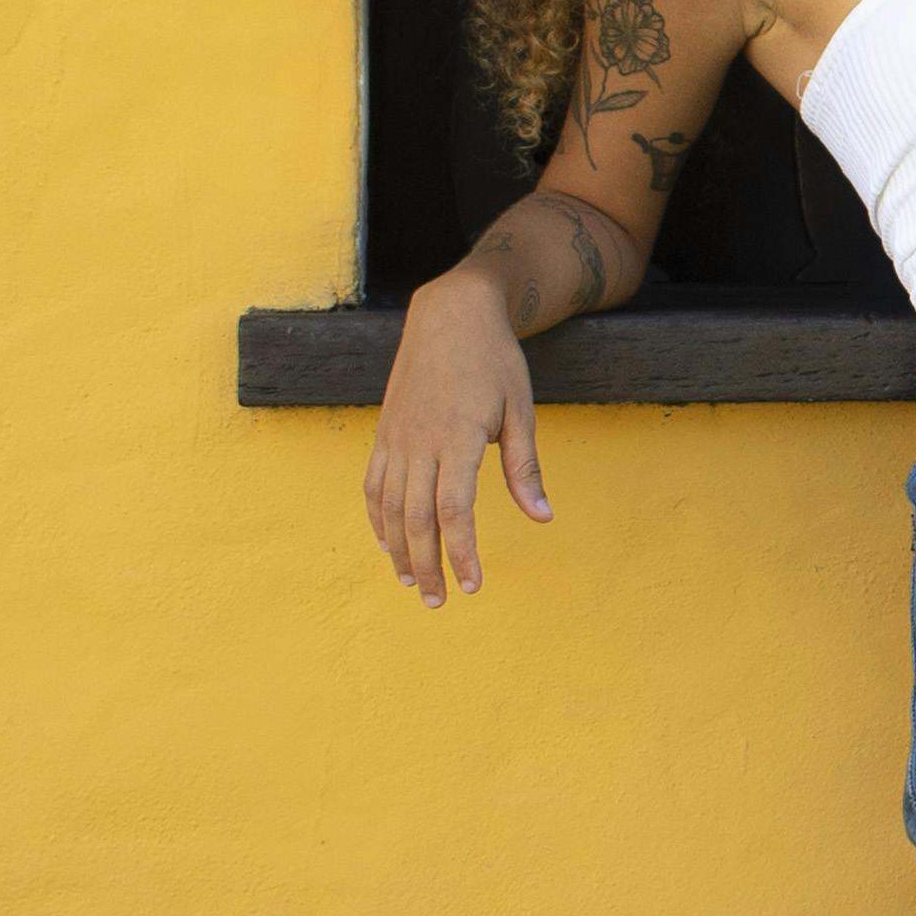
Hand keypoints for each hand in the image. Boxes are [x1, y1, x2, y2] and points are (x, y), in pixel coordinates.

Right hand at [366, 271, 548, 607]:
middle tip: (439, 601)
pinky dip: (379, 519)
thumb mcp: (520, 410)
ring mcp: (397, 438)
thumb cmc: (494, 361)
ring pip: (389, 507)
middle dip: (427, 565)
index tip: (472, 584)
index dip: (461, 553)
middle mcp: (420, 442)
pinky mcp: (385, 432)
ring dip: (399, 550)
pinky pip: (373, 485)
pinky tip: (390, 543)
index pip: (454, 511)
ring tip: (412, 582)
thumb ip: (525, 468)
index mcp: (458, 439)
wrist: (449, 314)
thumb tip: (542, 518)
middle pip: (416, 519)